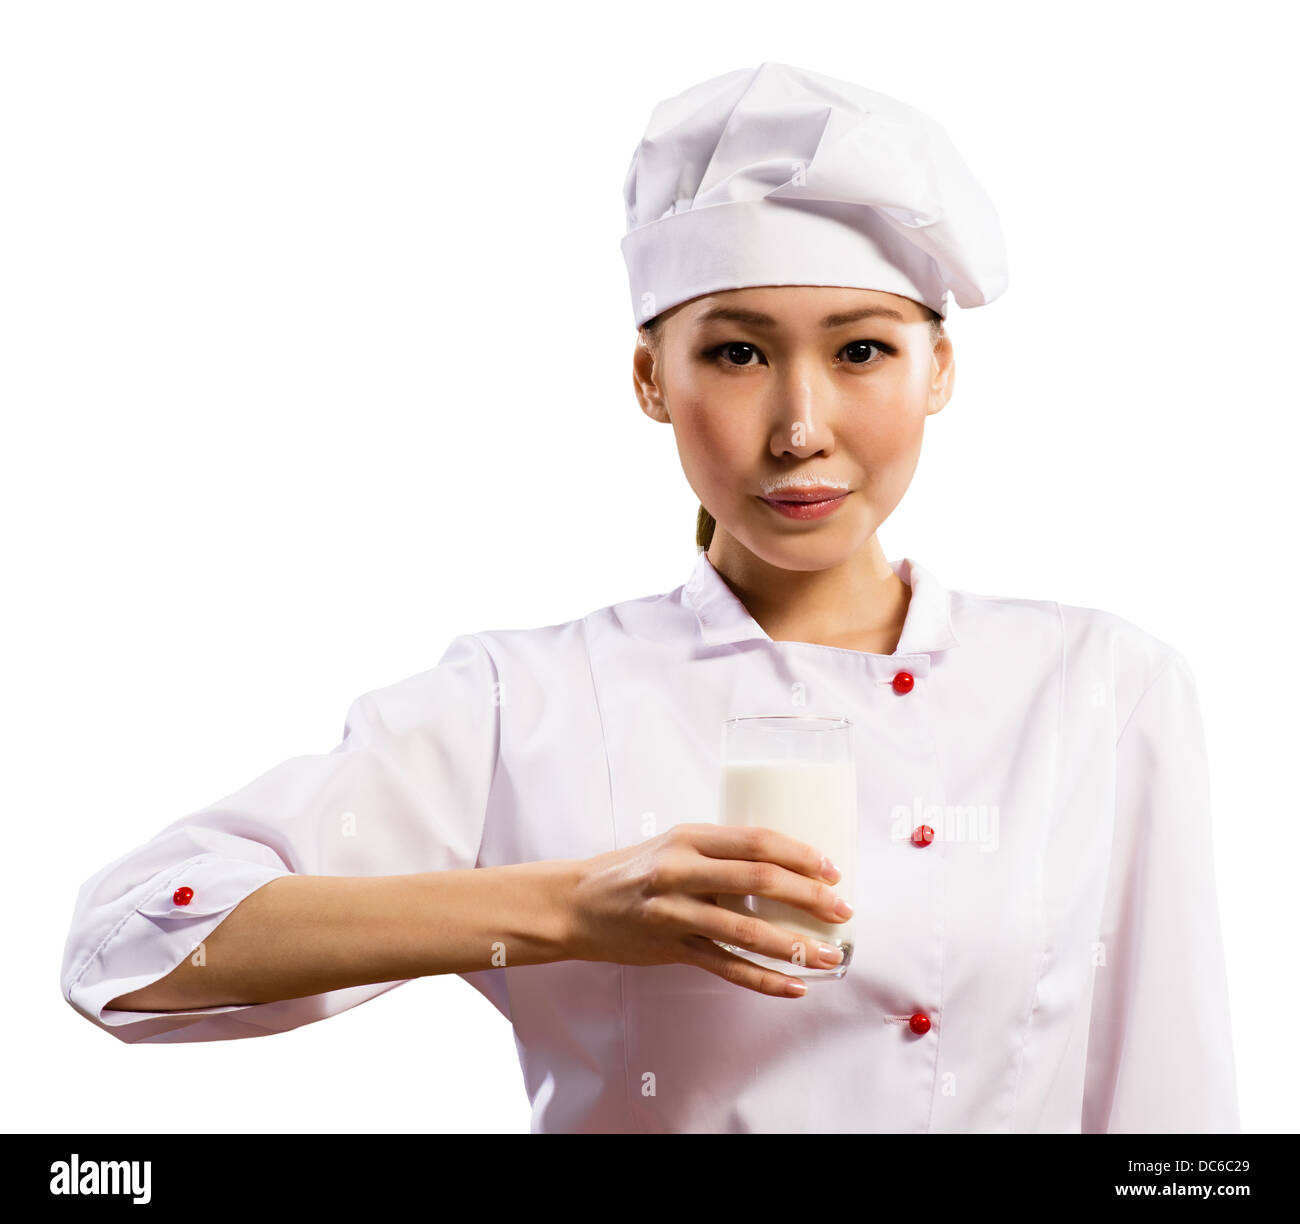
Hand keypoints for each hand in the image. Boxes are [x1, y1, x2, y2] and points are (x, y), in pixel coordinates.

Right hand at [567, 823, 850, 995]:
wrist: (575, 902)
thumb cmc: (632, 870)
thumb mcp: (673, 846)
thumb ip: (719, 854)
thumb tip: (783, 867)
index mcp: (688, 838)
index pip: (755, 840)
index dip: (799, 854)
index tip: (832, 869)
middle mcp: (682, 871)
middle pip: (758, 879)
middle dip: (808, 896)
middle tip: (842, 910)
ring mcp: (674, 912)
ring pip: (745, 930)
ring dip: (793, 945)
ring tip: (828, 957)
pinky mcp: (670, 948)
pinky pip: (725, 966)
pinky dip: (762, 979)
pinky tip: (793, 987)